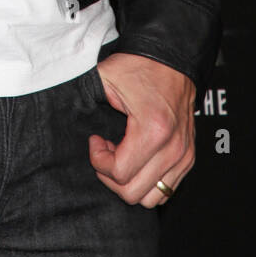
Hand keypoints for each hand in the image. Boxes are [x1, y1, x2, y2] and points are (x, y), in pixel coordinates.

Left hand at [87, 52, 194, 207]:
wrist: (171, 58)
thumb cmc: (140, 66)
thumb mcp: (106, 77)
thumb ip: (84, 95)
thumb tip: (66, 111)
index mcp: (153, 129)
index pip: (120, 173)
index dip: (98, 161)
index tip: (95, 140)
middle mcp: (173, 147)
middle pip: (134, 192)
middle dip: (111, 175)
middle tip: (105, 150)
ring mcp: (184, 155)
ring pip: (152, 198)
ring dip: (130, 182)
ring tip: (121, 155)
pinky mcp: (189, 157)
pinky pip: (166, 189)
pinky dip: (147, 180)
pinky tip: (136, 156)